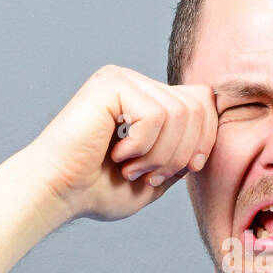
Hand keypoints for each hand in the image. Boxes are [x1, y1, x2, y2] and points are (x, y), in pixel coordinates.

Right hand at [21, 65, 217, 224]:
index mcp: (149, 99)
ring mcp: (123, 79)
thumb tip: (214, 134)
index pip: (204, 104)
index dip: (204, 141)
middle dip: (183, 151)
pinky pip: (156, 115)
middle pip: (198, 106)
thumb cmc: (97, 190)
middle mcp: (136, 82)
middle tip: (151, 174)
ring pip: (179, 113)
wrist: (57, 193)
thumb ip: (185, 153)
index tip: (182, 171)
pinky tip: (117, 154)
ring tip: (132, 168)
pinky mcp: (111, 84)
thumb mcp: (158, 174)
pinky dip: (142, 146)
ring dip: (160, 154)